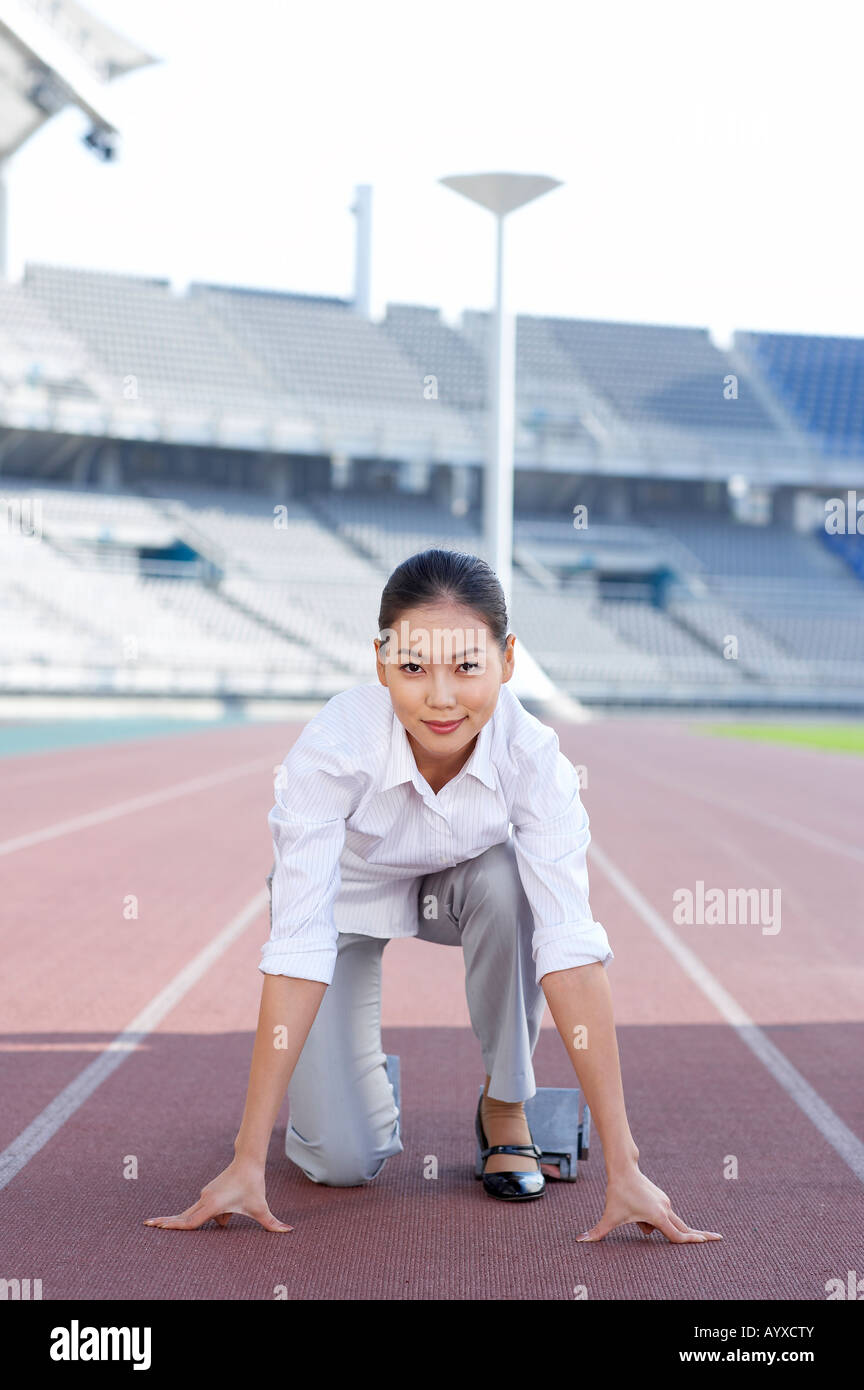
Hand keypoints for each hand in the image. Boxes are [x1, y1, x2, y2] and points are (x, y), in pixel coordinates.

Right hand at [143, 1156, 292, 1232]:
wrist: (249, 1161)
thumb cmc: (253, 1184)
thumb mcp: (261, 1207)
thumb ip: (272, 1223)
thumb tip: (288, 1231)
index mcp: (213, 1205)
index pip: (190, 1221)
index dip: (174, 1226)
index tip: (158, 1226)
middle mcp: (205, 1200)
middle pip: (184, 1216)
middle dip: (167, 1221)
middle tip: (148, 1224)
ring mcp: (206, 1195)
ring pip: (198, 1214)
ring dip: (200, 1221)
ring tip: (196, 1215)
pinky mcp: (210, 1193)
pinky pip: (207, 1209)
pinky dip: (213, 1215)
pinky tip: (229, 1212)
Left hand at [575, 1164, 721, 1243]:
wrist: (623, 1168)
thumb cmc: (618, 1193)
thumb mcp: (609, 1216)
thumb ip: (597, 1232)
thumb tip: (580, 1240)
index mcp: (658, 1216)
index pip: (678, 1235)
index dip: (691, 1241)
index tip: (707, 1242)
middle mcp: (666, 1209)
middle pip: (684, 1228)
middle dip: (700, 1235)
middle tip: (718, 1239)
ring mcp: (665, 1203)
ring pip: (667, 1222)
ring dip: (654, 1226)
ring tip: (635, 1214)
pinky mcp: (661, 1199)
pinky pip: (659, 1215)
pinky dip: (650, 1220)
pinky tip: (636, 1212)